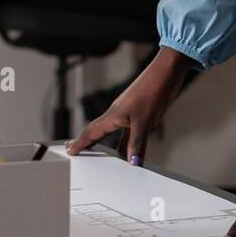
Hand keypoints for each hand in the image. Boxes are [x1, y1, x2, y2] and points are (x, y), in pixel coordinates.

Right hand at [65, 47, 190, 163]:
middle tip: (74, 150)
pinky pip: (127, 133)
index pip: (91, 131)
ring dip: (106, 145)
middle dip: (86, 142)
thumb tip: (133, 162)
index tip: (69, 150)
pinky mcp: (139, 115)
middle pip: (97, 131)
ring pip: (113, 134)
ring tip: (98, 156)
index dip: (80, 142)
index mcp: (113, 115)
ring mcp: (128, 115)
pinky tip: (128, 151)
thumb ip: (137, 143)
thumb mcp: (144, 121)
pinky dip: (125, 143)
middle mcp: (117, 115)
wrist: (166, 74)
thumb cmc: (152, 90)